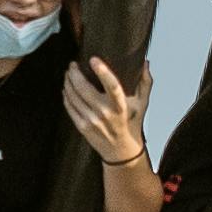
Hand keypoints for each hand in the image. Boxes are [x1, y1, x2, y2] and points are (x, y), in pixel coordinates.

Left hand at [62, 53, 148, 169]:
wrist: (121, 151)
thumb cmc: (132, 124)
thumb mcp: (142, 104)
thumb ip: (145, 82)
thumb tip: (145, 63)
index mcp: (120, 106)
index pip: (112, 86)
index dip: (102, 71)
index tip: (93, 59)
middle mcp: (104, 113)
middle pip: (83, 88)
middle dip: (74, 73)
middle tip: (73, 64)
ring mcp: (91, 120)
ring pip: (73, 96)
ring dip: (68, 82)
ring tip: (68, 74)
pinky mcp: (82, 126)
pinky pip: (69, 107)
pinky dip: (66, 95)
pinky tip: (67, 88)